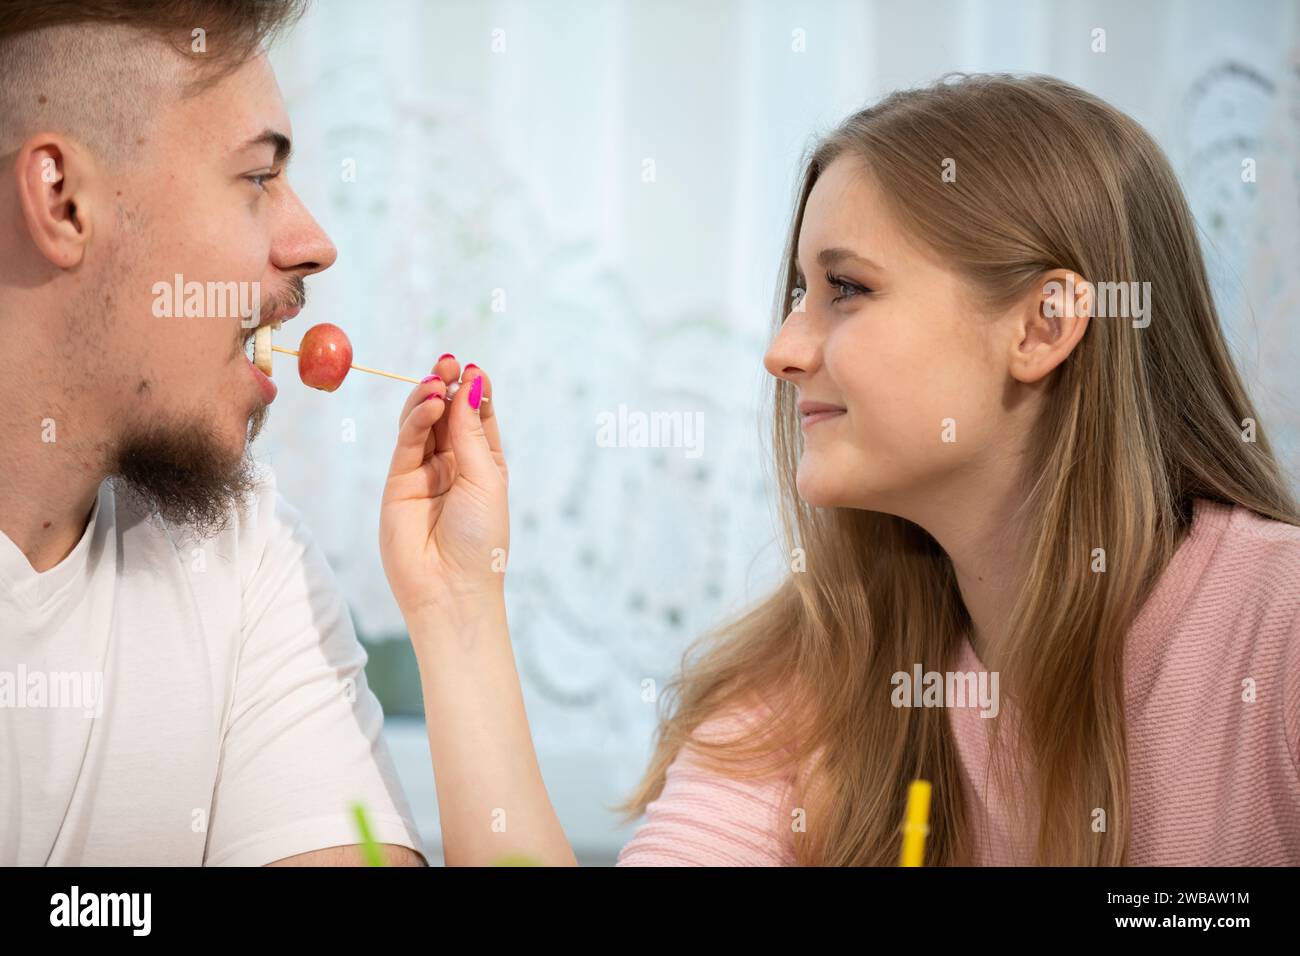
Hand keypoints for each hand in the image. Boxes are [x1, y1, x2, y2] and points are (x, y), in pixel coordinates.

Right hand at [379, 356, 507, 621]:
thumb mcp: (486, 478)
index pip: (478, 416)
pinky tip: (428, 404)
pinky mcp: (397, 481)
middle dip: (448, 385)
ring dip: (429, 397)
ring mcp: (424, 472)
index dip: (474, 391)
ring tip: (437, 379)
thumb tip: (468, 384)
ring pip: (423, 423)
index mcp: (485, 464)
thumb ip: (472, 431)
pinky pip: (407, 442)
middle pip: (448, 414)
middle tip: (449, 361)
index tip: (474, 369)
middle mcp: (454, 465)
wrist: (450, 587)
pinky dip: (416, 420)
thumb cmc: (480, 539)